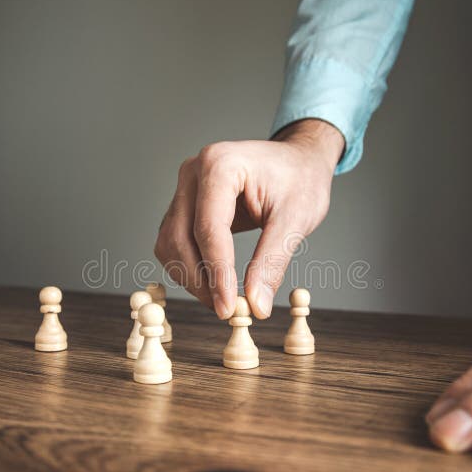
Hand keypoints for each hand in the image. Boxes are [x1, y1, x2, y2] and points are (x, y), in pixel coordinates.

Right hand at [154, 119, 342, 318]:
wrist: (298, 161)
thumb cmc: (300, 180)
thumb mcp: (296, 219)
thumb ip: (272, 261)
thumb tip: (256, 306)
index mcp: (220, 165)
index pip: (208, 229)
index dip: (217, 273)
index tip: (228, 308)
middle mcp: (193, 172)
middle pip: (180, 238)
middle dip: (200, 280)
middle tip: (226, 310)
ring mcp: (185, 187)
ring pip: (170, 243)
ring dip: (190, 277)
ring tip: (222, 298)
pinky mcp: (184, 203)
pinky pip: (174, 241)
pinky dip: (189, 266)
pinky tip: (214, 282)